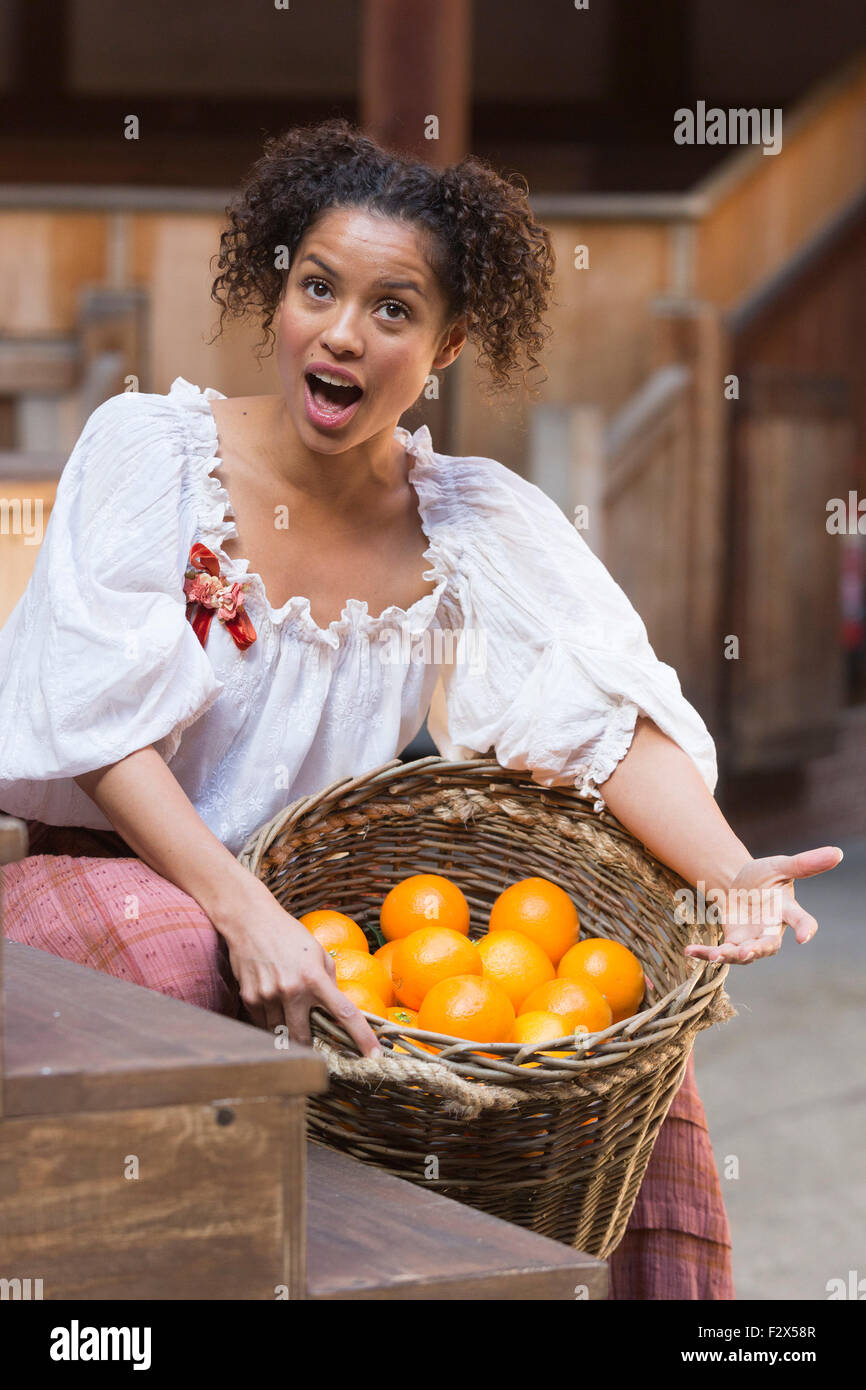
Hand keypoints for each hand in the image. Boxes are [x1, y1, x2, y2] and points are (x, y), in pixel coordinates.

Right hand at [218, 888, 383, 1055]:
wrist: (250, 921)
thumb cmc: (289, 935)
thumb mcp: (318, 953)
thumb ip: (329, 981)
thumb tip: (336, 1008)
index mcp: (315, 978)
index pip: (344, 1013)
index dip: (362, 1037)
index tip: (374, 1057)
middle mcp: (292, 991)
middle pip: (305, 1039)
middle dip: (312, 1048)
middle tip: (316, 1046)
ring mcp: (268, 996)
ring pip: (281, 1035)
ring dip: (288, 1034)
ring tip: (289, 1018)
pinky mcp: (249, 998)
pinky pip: (262, 1024)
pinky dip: (271, 1022)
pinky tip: (272, 1003)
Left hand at [683, 845, 843, 964]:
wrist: (739, 885)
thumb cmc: (765, 876)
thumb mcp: (780, 866)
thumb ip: (805, 863)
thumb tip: (838, 851)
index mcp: (785, 910)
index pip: (800, 920)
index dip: (805, 929)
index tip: (804, 936)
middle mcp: (770, 929)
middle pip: (768, 946)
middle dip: (757, 950)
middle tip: (746, 951)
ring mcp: (751, 939)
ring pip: (744, 955)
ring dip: (730, 956)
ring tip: (716, 954)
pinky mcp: (732, 943)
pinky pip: (720, 952)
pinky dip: (704, 953)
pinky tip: (689, 951)